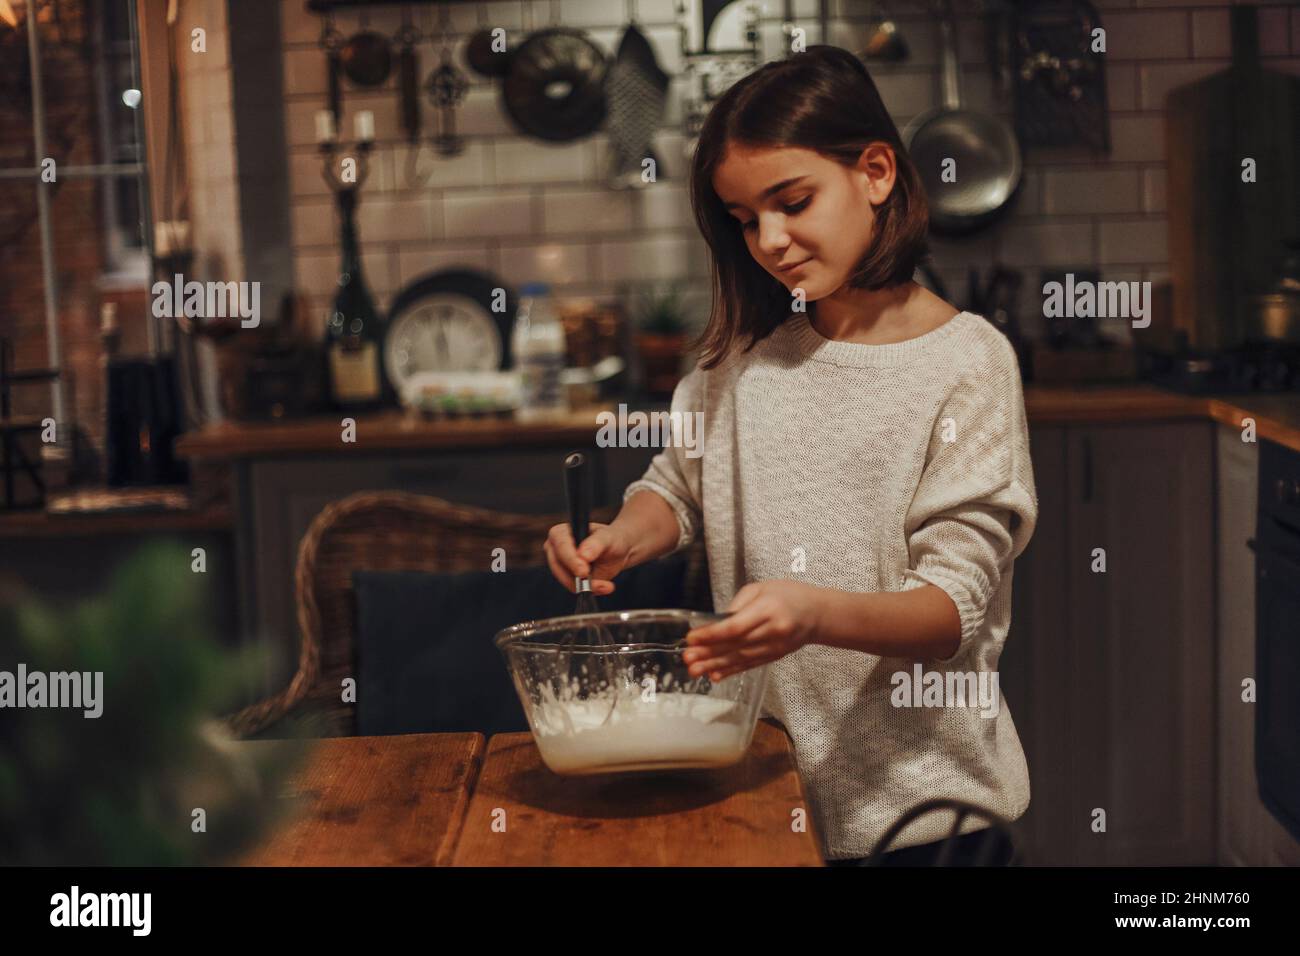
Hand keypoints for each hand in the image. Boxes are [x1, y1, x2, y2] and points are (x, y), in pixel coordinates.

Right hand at [544, 520, 633, 594]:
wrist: (618, 552)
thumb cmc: (611, 539)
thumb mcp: (608, 538)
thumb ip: (596, 544)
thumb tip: (582, 555)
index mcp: (561, 533)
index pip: (561, 547)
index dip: (571, 560)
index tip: (583, 572)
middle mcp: (556, 549)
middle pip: (558, 567)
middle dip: (578, 578)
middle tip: (599, 584)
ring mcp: (560, 566)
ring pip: (566, 581)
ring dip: (587, 586)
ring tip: (606, 585)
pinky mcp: (568, 579)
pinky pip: (575, 588)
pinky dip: (590, 590)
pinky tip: (603, 586)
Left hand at [682, 580, 823, 680]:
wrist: (818, 614)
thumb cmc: (788, 595)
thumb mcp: (762, 588)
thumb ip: (739, 604)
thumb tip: (716, 623)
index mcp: (768, 609)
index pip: (736, 626)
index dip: (712, 634)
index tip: (692, 637)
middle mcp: (772, 631)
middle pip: (736, 645)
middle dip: (709, 653)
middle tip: (687, 658)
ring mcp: (774, 647)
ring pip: (741, 658)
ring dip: (715, 665)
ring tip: (694, 670)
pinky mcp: (774, 656)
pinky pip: (750, 665)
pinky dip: (731, 671)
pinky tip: (715, 676)